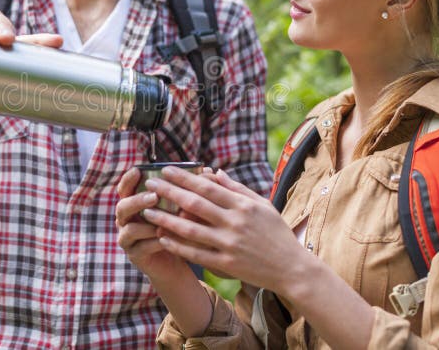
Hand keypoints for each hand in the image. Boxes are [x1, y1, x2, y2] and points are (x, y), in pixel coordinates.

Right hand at [115, 167, 192, 279]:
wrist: (179, 258)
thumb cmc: (181, 227)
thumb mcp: (185, 207)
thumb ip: (193, 189)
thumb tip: (210, 171)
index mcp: (135, 203)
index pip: (125, 188)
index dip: (129, 179)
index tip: (138, 170)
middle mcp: (127, 219)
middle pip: (123, 207)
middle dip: (138, 200)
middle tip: (154, 196)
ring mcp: (128, 238)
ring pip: (130, 229)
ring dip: (147, 224)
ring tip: (161, 223)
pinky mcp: (135, 255)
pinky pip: (141, 247)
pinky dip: (154, 242)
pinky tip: (165, 239)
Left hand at [140, 167, 305, 291]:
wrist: (292, 268)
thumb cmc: (276, 233)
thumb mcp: (261, 205)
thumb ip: (237, 189)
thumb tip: (215, 172)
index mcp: (243, 205)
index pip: (207, 186)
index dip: (184, 177)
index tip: (165, 170)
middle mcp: (234, 222)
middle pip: (194, 203)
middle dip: (169, 192)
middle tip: (149, 184)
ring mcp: (229, 244)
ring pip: (190, 229)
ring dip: (165, 219)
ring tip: (147, 211)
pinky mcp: (226, 264)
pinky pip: (196, 253)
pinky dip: (177, 245)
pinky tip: (162, 238)